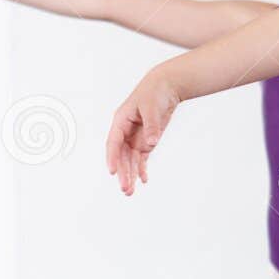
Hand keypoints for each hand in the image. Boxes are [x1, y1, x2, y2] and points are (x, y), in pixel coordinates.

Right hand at [106, 69, 180, 194]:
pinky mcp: (146, 141)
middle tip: (125, 189)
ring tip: (129, 191)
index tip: (112, 171)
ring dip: (130, 175)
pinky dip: (142, 169)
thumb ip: (151, 125)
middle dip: (122, 173)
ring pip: (130, 160)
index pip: (113, 142)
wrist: (165, 87)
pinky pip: (141, 158)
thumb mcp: (152, 107)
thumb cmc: (155, 93)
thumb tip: (151, 143)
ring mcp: (135, 137)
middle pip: (121, 155)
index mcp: (121, 121)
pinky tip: (143, 180)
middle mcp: (125, 131)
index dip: (112, 157)